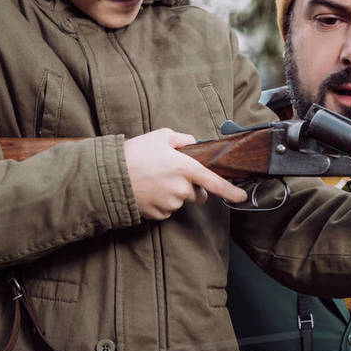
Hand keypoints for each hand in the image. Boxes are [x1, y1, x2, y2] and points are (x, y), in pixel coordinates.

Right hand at [124, 128, 247, 219]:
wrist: (109, 176)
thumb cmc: (134, 154)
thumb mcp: (160, 136)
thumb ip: (181, 139)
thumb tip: (192, 144)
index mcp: (185, 168)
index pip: (214, 182)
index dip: (230, 190)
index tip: (242, 196)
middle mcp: (181, 188)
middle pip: (198, 194)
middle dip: (192, 188)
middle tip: (173, 176)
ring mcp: (170, 204)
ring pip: (181, 202)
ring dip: (173, 194)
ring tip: (153, 181)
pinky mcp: (158, 214)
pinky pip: (167, 210)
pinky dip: (161, 203)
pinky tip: (148, 192)